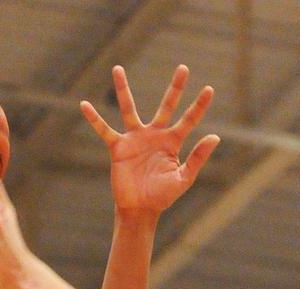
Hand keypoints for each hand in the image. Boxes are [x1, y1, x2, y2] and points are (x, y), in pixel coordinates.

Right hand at [81, 64, 218, 217]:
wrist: (139, 210)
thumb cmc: (162, 197)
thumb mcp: (183, 178)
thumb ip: (197, 158)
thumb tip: (215, 136)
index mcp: (172, 143)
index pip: (188, 120)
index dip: (199, 106)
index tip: (209, 89)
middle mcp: (155, 135)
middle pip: (167, 105)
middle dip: (175, 87)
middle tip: (184, 67)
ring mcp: (135, 139)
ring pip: (128, 109)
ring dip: (122, 89)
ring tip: (117, 68)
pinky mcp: (118, 147)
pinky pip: (104, 130)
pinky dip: (94, 119)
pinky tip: (84, 105)